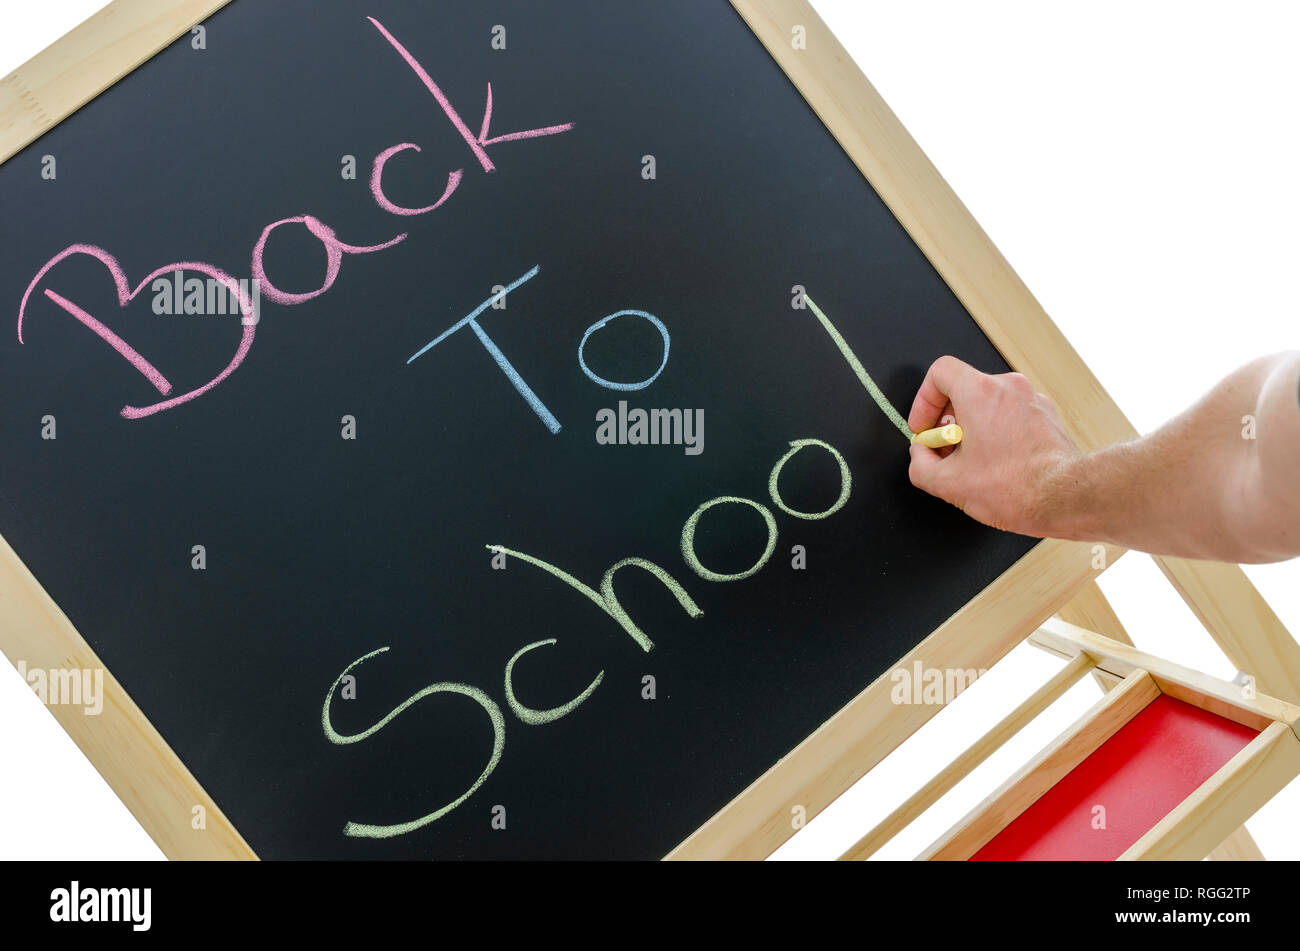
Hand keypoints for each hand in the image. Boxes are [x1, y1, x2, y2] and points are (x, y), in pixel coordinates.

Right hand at [906, 356, 1082, 536]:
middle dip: (948, 423)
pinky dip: (997, 433)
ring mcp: (1031, 400)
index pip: (940, 372)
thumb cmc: (1016, 488)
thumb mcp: (947, 483)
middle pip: (964, 391)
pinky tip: (996, 464)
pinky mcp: (1046, 416)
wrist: (1065, 498)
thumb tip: (921, 455)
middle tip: (946, 452)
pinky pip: (1010, 415)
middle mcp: (1009, 387)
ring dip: (972, 430)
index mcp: (981, 392)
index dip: (924, 401)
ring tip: (972, 463)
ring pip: (988, 404)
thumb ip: (920, 464)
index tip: (925, 428)